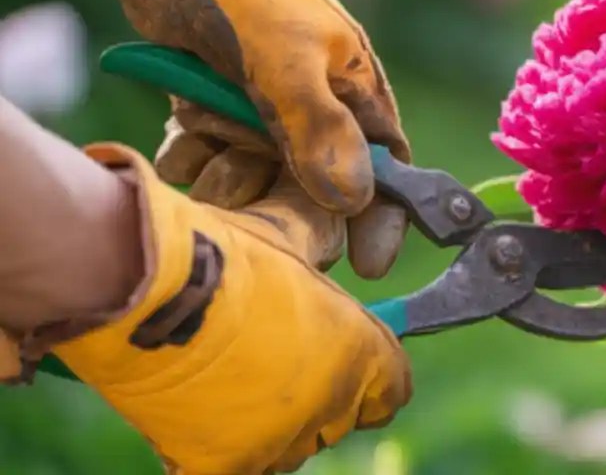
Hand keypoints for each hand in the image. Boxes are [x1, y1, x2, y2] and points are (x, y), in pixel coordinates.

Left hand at [42, 0, 410, 276]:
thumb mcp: (290, 65)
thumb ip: (321, 133)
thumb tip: (355, 201)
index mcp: (355, 87)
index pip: (386, 165)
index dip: (382, 215)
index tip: (368, 265)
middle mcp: (314, 103)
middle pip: (313, 183)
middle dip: (281, 196)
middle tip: (260, 215)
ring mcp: (260, 104)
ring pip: (254, 173)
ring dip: (226, 169)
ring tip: (204, 136)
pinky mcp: (212, 100)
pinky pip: (208, 153)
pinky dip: (191, 150)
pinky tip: (180, 128)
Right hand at [51, 144, 411, 473]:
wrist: (148, 292)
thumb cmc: (220, 255)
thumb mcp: (284, 236)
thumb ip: (316, 241)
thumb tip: (327, 221)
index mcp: (361, 353)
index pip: (391, 389)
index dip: (372, 376)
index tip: (347, 363)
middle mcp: (330, 406)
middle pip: (336, 419)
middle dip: (314, 396)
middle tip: (273, 364)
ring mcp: (278, 443)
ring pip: (287, 447)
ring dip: (269, 425)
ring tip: (230, 381)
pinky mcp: (223, 467)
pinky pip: (233, 466)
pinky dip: (215, 447)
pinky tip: (196, 411)